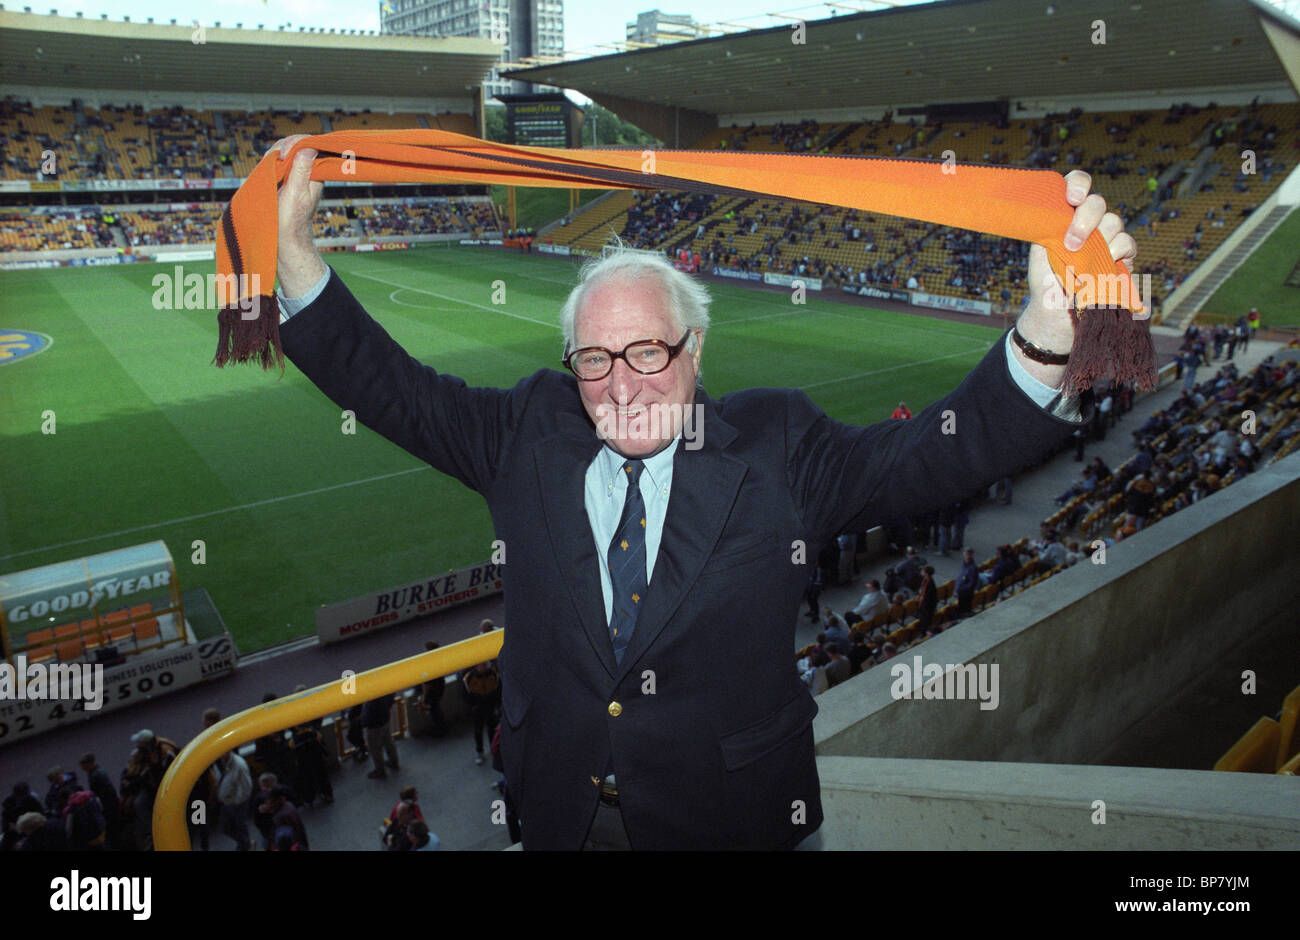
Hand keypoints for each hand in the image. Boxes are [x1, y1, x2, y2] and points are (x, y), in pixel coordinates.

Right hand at [270, 135, 326, 297]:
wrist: (287, 238)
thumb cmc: (291, 219)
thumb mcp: (295, 193)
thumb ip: (301, 170)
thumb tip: (309, 147)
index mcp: (316, 174)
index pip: (310, 144)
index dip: (295, 142)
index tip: (283, 154)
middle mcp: (310, 172)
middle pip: (298, 145)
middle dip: (284, 146)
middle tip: (273, 158)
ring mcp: (300, 175)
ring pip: (289, 153)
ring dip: (276, 154)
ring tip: (269, 165)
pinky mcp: (290, 180)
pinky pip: (282, 163)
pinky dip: (273, 162)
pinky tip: (268, 169)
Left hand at [1016, 170, 1136, 387]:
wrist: (1056, 311)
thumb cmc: (1046, 279)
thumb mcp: (1040, 250)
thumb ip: (1051, 226)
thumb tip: (1059, 212)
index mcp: (1067, 214)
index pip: (1078, 184)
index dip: (1079, 184)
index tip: (1072, 198)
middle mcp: (1089, 222)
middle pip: (1098, 202)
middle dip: (1085, 219)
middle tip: (1071, 243)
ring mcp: (1107, 237)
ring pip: (1114, 221)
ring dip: (1099, 240)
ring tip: (1082, 264)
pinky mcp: (1122, 256)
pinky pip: (1126, 243)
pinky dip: (1115, 253)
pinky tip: (1104, 265)